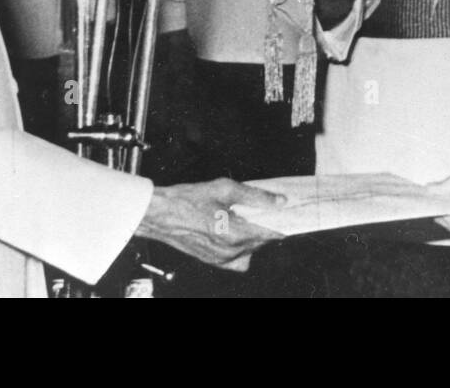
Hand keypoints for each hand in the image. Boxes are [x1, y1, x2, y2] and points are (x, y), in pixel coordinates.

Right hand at [135, 178, 284, 271]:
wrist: (160, 214)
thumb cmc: (188, 199)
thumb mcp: (226, 189)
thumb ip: (257, 196)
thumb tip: (279, 201)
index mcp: (236, 234)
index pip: (273, 233)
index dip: (283, 222)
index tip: (289, 213)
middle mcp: (231, 251)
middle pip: (263, 242)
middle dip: (266, 225)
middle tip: (264, 208)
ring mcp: (221, 259)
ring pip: (251, 251)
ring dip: (254, 236)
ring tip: (244, 217)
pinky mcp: (213, 261)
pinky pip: (237, 259)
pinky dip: (241, 248)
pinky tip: (234, 231)